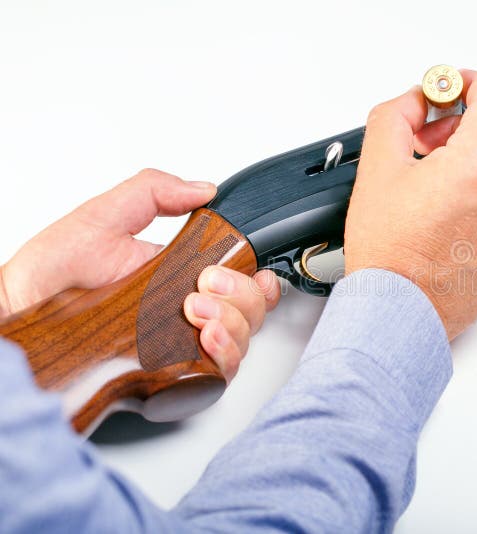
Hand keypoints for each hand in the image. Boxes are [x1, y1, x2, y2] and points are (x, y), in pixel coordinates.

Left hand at [0, 169, 280, 380]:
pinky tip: (205, 338)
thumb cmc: (52, 272)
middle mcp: (188, 315)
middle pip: (252, 313)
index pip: (243, 283)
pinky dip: (224, 355)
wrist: (20, 308)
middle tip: (205, 285)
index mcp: (183, 276)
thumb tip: (204, 188)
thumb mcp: (105, 216)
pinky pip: (219, 374)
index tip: (247, 270)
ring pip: (243, 343)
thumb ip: (154, 192)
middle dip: (240, 296)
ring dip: (233, 323)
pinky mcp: (171, 375)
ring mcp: (182, 346)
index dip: (258, 279)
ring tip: (197, 310)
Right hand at [345, 70, 476, 338]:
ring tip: (441, 172)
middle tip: (435, 132)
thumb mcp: (377, 168)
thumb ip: (395, 116)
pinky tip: (455, 201)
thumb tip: (414, 102)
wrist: (400, 313)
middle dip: (473, 119)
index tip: (454, 86)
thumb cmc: (391, 256)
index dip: (472, 84)